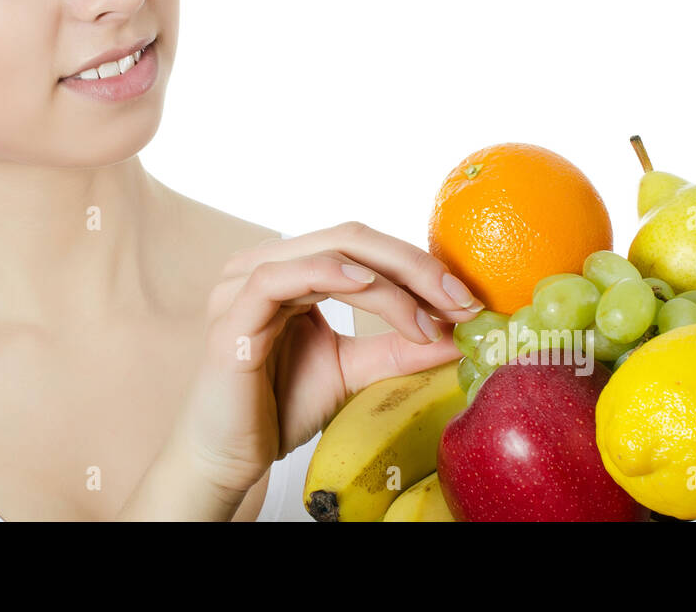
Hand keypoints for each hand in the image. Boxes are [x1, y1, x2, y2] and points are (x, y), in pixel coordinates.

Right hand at [171, 221, 483, 501]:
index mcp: (291, 270)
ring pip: (327, 252)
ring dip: (389, 281)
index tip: (467, 301)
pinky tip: (366, 286)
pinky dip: (330, 274)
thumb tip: (459, 333)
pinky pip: (280, 277)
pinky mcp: (231, 315)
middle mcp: (265, 266)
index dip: (419, 266)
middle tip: (461, 300)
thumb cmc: (278, 407)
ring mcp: (243, 285)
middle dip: (415, 266)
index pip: (363, 247)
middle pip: (351, 238)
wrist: (228, 458)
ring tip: (427, 319)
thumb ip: (397, 347)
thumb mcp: (353, 370)